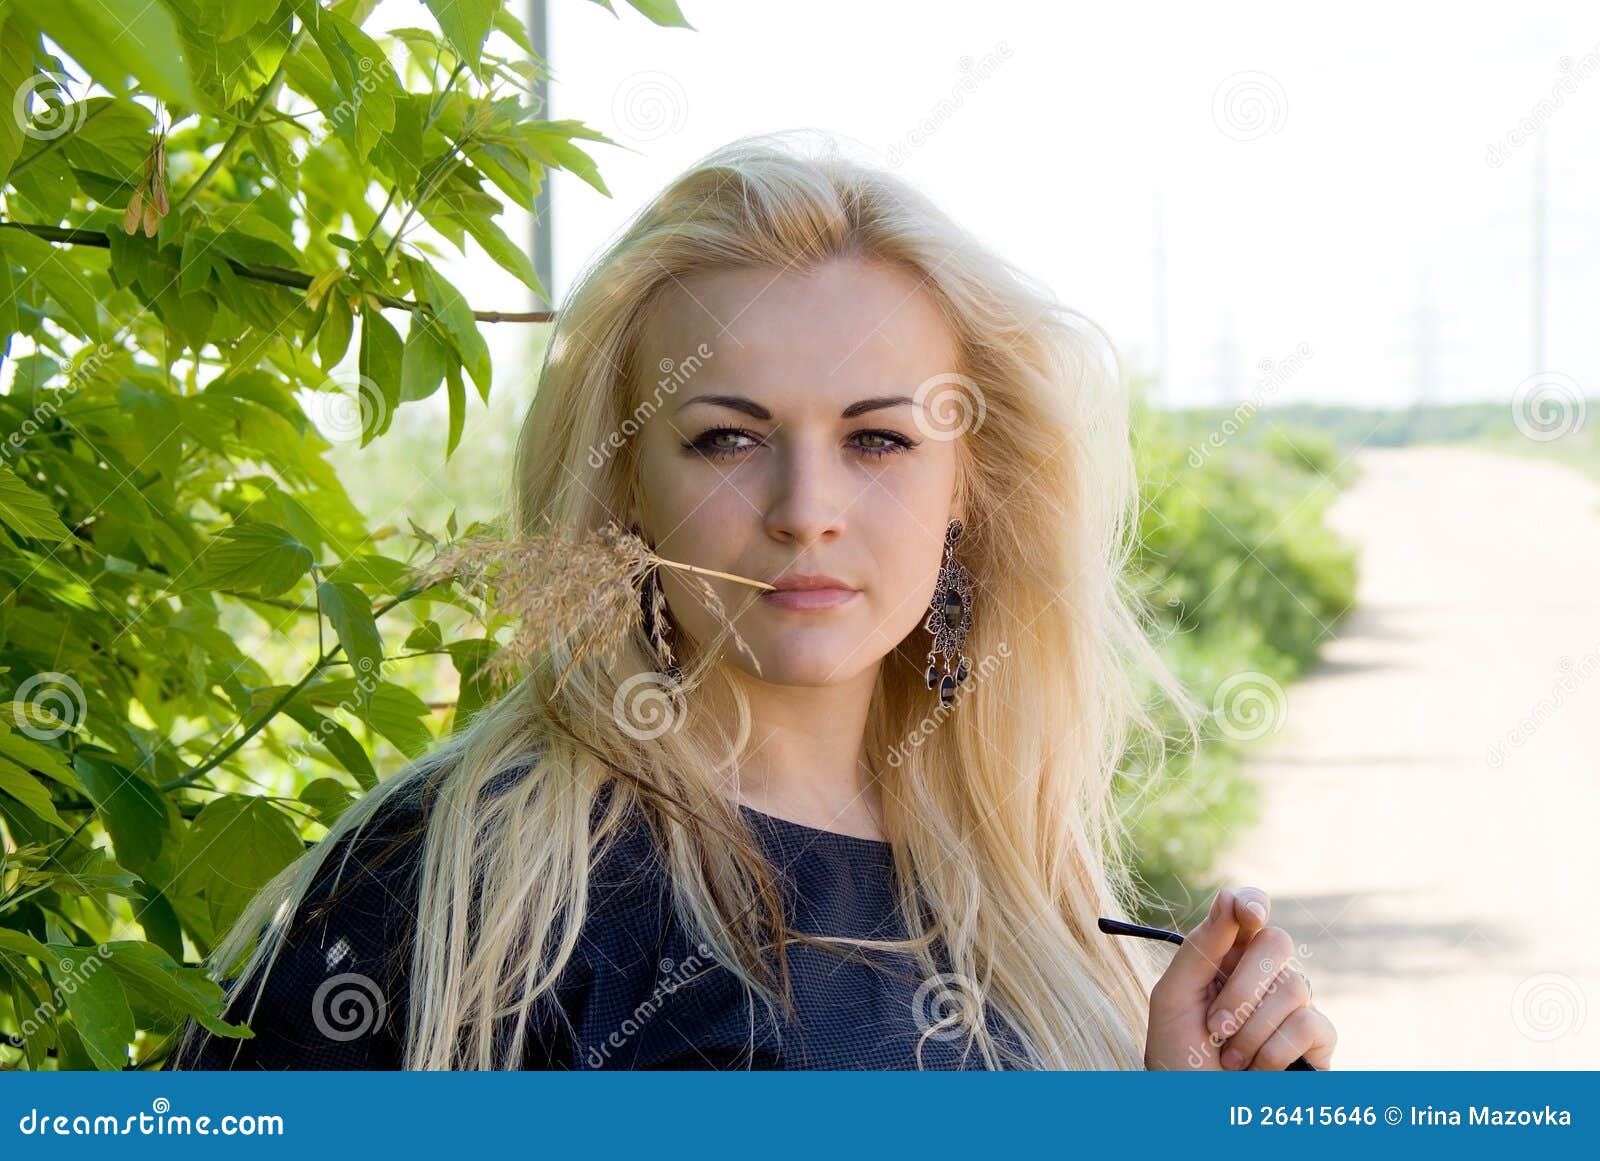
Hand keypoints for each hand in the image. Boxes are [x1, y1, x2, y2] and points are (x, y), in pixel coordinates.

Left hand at [1144, 885, 1335, 1069]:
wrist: (1202, 1113)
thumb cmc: (1180, 1056)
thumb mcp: (1173, 999)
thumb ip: (1200, 948)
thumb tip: (1228, 895)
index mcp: (1227, 955)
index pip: (1251, 910)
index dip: (1254, 903)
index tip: (1246, 914)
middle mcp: (1265, 974)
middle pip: (1278, 942)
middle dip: (1242, 988)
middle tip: (1216, 1027)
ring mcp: (1294, 1004)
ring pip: (1295, 986)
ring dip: (1252, 1030)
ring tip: (1230, 1059)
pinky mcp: (1318, 1038)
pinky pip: (1310, 1024)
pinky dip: (1274, 1051)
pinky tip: (1258, 1070)